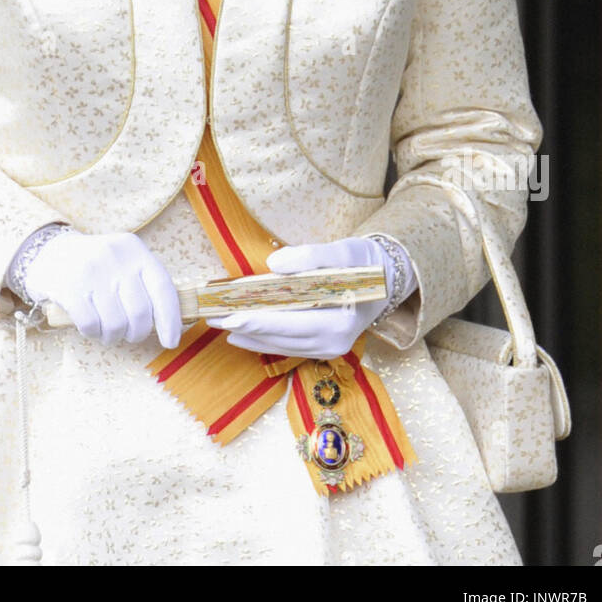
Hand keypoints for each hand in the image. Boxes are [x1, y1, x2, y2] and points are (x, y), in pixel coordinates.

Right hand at [22, 231, 182, 349]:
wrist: (49, 252)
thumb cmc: (96, 267)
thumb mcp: (124, 262)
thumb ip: (145, 284)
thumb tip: (171, 323)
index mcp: (135, 250)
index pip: (163, 288)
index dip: (171, 320)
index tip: (171, 342)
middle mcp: (115, 258)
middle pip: (140, 313)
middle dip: (136, 333)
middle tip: (128, 334)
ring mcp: (91, 272)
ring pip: (115, 325)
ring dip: (112, 336)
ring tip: (105, 330)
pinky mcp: (69, 288)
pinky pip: (90, 326)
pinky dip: (92, 334)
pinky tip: (90, 326)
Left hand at [206, 236, 407, 359]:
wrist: (387, 278)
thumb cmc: (365, 263)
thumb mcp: (343, 251)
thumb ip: (311, 257)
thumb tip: (275, 266)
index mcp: (341, 322)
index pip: (292, 323)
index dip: (259, 321)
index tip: (231, 318)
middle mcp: (334, 343)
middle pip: (282, 337)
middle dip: (246, 328)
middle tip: (213, 317)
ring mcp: (329, 349)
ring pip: (281, 345)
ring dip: (250, 336)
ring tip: (219, 324)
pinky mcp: (322, 348)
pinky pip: (287, 346)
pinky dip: (263, 339)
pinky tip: (241, 335)